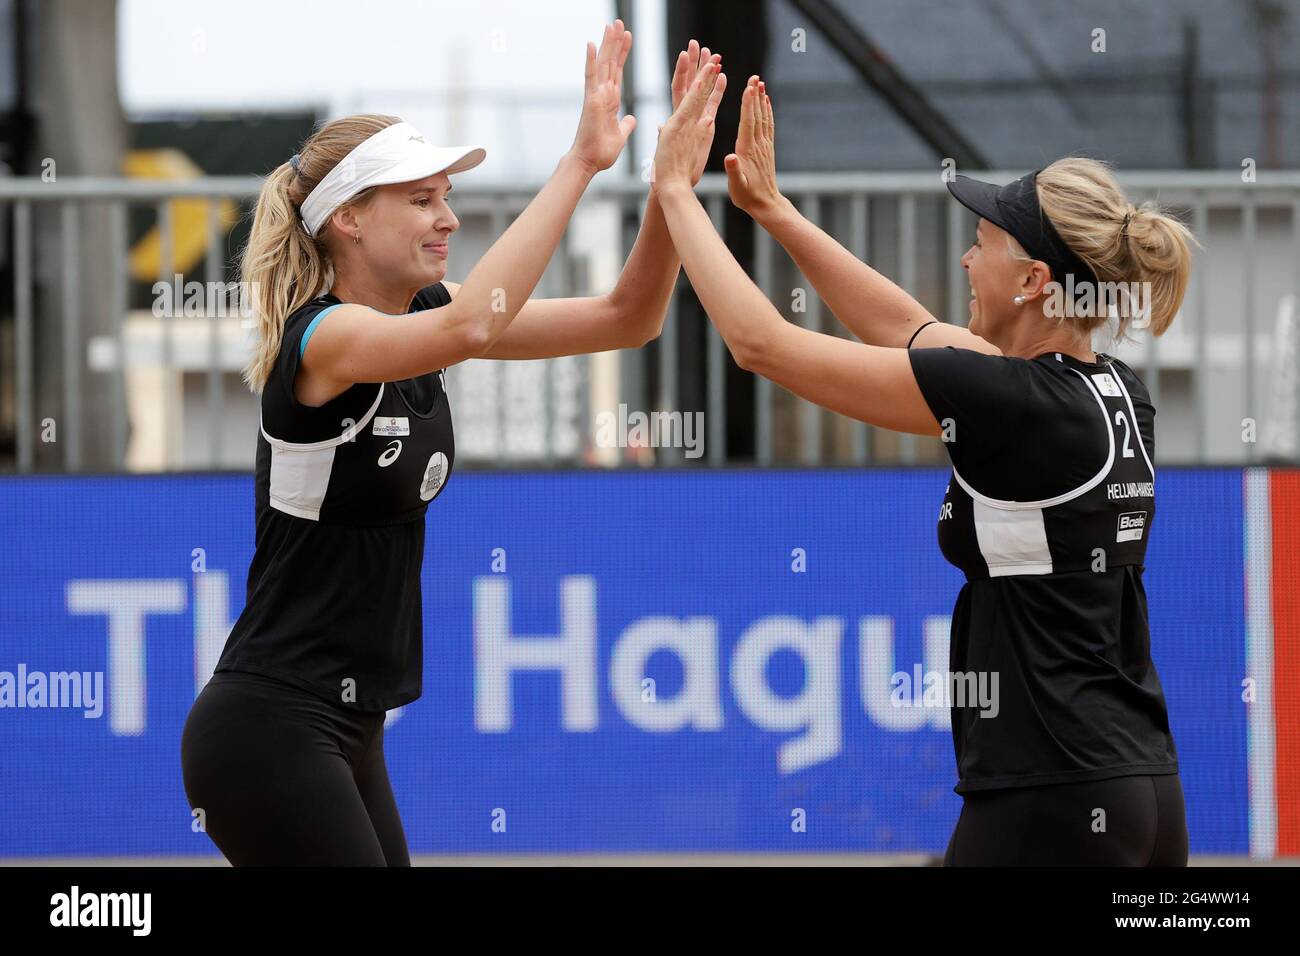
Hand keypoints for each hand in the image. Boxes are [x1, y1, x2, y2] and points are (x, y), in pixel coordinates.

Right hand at [568, 20, 636, 174]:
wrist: (589, 163)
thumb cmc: (601, 153)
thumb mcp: (621, 136)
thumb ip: (626, 125)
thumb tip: (631, 119)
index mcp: (610, 101)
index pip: (618, 72)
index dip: (622, 54)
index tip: (627, 37)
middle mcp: (602, 94)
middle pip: (610, 63)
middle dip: (615, 42)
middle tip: (619, 22)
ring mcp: (595, 96)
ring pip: (602, 64)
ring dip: (607, 44)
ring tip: (611, 25)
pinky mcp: (590, 101)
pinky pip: (590, 77)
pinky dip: (590, 61)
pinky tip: (590, 44)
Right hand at [651, 55, 723, 193]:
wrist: (670, 187)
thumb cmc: (670, 173)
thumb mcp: (671, 150)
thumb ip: (666, 135)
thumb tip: (660, 125)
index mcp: (680, 122)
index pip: (688, 94)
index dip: (697, 78)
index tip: (707, 64)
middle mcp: (681, 118)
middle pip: (689, 86)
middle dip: (695, 66)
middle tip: (700, 45)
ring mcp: (682, 120)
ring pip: (694, 89)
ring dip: (703, 70)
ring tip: (711, 53)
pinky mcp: (682, 125)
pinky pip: (696, 101)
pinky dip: (703, 86)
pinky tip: (711, 72)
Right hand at [724, 76, 782, 218]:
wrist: (765, 204)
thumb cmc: (746, 196)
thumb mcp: (736, 186)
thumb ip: (733, 171)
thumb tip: (730, 157)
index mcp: (747, 150)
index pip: (748, 122)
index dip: (748, 104)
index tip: (748, 87)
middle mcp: (757, 145)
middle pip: (756, 115)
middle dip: (755, 96)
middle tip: (755, 77)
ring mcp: (764, 146)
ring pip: (763, 118)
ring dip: (761, 100)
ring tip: (760, 83)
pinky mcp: (767, 149)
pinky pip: (767, 126)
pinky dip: (767, 112)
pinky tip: (766, 102)